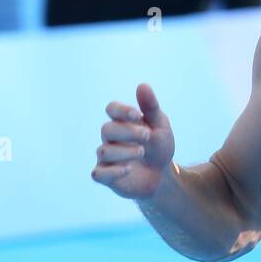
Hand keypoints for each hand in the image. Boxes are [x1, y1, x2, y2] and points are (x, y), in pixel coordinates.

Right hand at [91, 82, 176, 199]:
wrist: (163, 175)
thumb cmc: (159, 147)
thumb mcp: (160, 126)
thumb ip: (151, 107)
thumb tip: (142, 85)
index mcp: (123, 122)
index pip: (111, 109)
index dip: (122, 111)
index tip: (138, 115)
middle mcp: (111, 138)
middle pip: (107, 129)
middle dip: (128, 132)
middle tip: (147, 136)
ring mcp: (107, 157)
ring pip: (103, 151)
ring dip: (124, 152)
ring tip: (142, 152)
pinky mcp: (106, 176)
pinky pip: (97, 174)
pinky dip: (113, 171)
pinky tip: (129, 168)